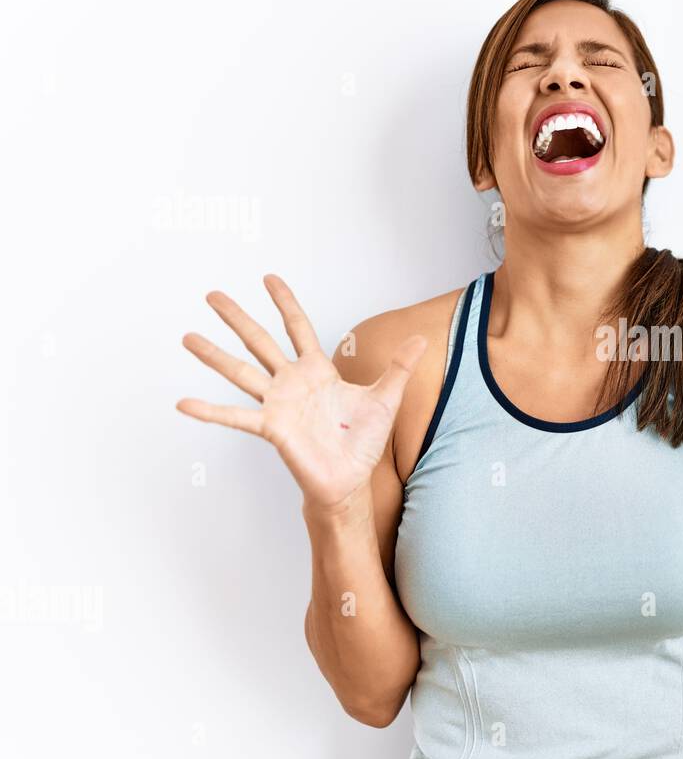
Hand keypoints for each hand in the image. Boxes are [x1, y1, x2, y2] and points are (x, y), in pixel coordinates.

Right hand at [176, 274, 427, 512]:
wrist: (351, 480)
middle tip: (212, 295)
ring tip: (187, 337)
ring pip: (241, 372)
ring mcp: (278, 404)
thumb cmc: (363, 442)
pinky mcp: (271, 428)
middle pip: (260, 341)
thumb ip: (400, 368)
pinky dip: (210, 410)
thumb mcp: (386, 399)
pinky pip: (236, 417)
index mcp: (317, 371)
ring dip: (214, 356)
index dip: (285, 303)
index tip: (268, 278)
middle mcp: (292, 383)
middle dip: (237, 318)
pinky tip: (184, 403)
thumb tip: (423, 339)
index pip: (298, 328)